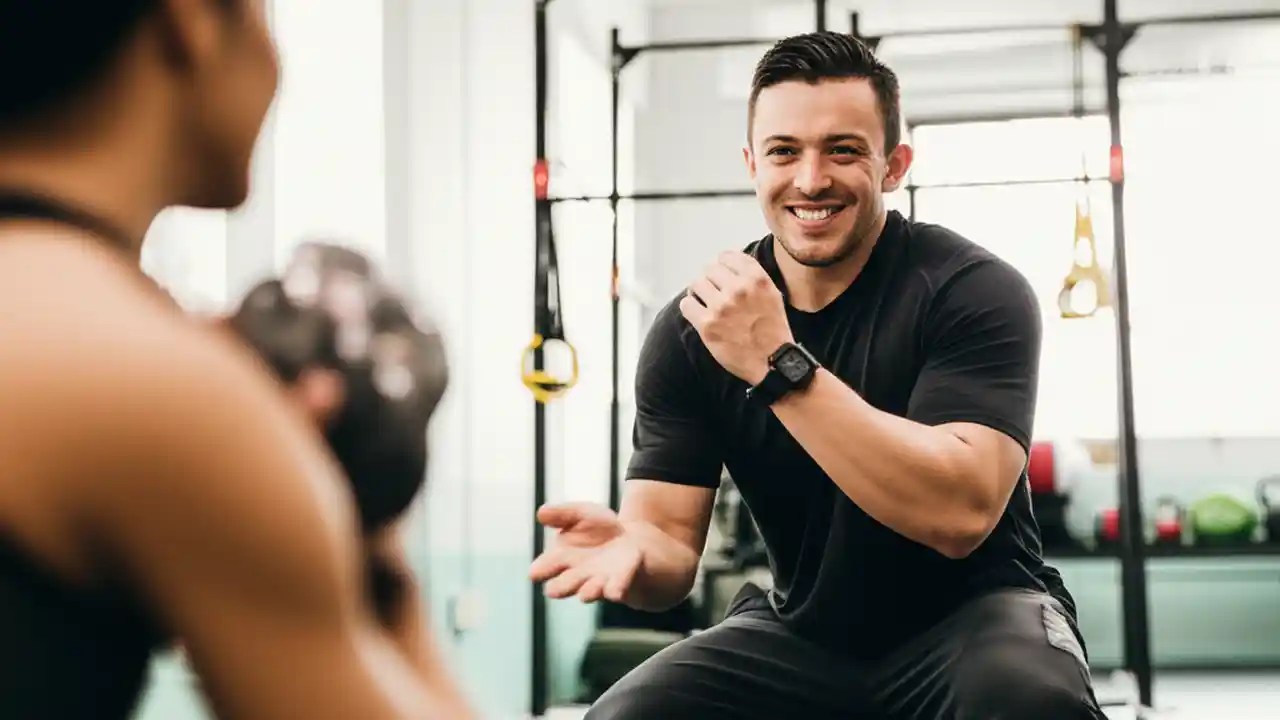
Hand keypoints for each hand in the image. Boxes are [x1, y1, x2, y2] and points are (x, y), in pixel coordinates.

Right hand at [530, 502, 641, 603]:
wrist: (629, 536)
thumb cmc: (597, 527)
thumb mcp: (580, 514)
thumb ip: (561, 514)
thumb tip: (540, 513)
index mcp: (559, 558)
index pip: (543, 568)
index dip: (539, 571)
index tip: (535, 573)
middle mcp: (575, 575)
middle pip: (561, 587)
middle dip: (560, 587)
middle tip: (554, 589)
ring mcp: (597, 581)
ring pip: (588, 593)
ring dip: (587, 592)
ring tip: (587, 592)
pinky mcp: (618, 582)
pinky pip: (614, 590)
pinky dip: (613, 591)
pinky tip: (614, 593)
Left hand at [679, 251, 793, 384]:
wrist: (772, 362)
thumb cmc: (772, 330)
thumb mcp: (772, 294)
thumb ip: (752, 276)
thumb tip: (727, 263)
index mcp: (757, 279)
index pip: (727, 256)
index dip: (722, 265)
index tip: (722, 275)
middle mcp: (739, 289)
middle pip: (709, 269)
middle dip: (710, 280)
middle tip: (714, 293)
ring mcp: (721, 307)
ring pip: (696, 284)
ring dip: (699, 292)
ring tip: (706, 303)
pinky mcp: (707, 325)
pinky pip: (686, 304)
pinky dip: (690, 307)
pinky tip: (699, 314)